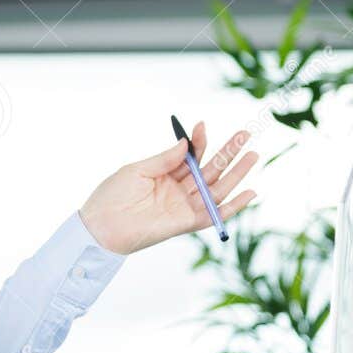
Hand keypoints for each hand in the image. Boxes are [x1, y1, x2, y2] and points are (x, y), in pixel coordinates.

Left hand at [78, 120, 257, 254]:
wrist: (100, 226)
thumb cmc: (111, 197)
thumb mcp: (137, 171)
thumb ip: (164, 159)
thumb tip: (187, 144)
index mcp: (164, 175)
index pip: (191, 157)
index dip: (199, 142)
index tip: (202, 126)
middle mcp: (177, 190)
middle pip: (209, 170)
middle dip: (228, 152)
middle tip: (245, 134)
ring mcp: (183, 206)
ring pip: (216, 188)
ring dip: (236, 173)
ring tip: (252, 154)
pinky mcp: (185, 223)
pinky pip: (213, 215)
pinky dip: (233, 206)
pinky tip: (250, 192)